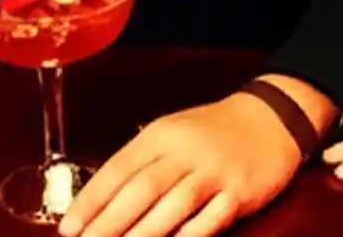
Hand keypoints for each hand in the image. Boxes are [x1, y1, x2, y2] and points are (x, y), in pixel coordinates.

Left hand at [59, 93, 301, 236]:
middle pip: (141, 191)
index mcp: (163, 134)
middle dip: (109, 224)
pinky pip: (210, 219)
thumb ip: (143, 161)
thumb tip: (103, 201)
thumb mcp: (174, 130)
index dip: (92, 200)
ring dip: (142, 236)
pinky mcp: (241, 191)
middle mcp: (187, 151)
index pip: (119, 169)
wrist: (273, 116)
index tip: (69, 227)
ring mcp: (215, 172)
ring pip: (172, 207)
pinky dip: (188, 235)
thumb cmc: (214, 129)